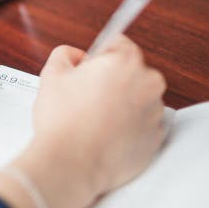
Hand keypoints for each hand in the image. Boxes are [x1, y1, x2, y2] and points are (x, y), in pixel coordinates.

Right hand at [0, 35, 166, 207]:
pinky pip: (143, 124)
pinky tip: (104, 133)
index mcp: (125, 62)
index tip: (88, 69)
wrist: (71, 164)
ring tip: (93, 119)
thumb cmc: (63, 122)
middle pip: (131, 71)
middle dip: (111, 80)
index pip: (118, 43)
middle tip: (86, 97)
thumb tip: (75, 56)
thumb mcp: (52, 75)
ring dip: (121, 103)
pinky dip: (128, 126)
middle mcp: (148, 84)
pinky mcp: (156, 138)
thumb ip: (65, 54)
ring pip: (138, 98)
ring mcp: (155, 113)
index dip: (98, 56)